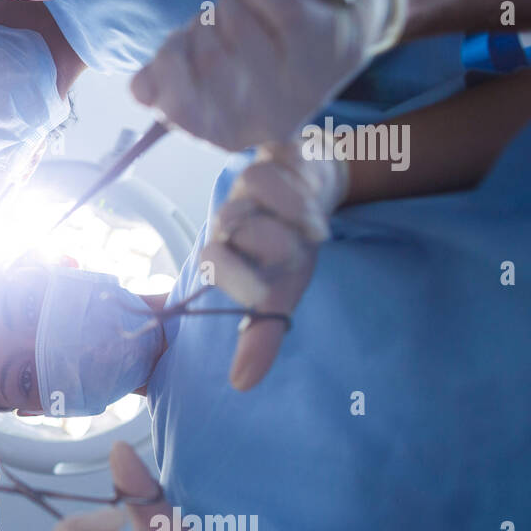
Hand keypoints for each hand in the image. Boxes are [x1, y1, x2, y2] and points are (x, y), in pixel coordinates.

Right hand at [131, 0, 406, 149]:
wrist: (347, 31)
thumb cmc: (263, 55)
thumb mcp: (210, 80)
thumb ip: (166, 86)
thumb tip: (142, 89)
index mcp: (231, 135)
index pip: (174, 106)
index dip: (168, 63)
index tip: (181, 44)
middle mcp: (265, 118)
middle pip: (201, 50)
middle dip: (202, 24)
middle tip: (226, 26)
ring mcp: (296, 78)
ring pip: (227, 12)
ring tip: (253, 13)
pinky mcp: (319, 36)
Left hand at [200, 141, 346, 389]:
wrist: (313, 188)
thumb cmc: (289, 246)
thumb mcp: (281, 293)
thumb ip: (261, 335)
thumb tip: (242, 385)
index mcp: (226, 249)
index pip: (212, 262)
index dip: (235, 279)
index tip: (267, 297)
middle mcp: (232, 211)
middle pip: (232, 221)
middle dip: (271, 242)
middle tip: (301, 252)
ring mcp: (253, 176)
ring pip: (256, 180)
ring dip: (293, 206)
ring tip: (316, 227)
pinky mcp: (279, 146)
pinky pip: (284, 148)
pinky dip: (304, 169)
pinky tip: (318, 189)